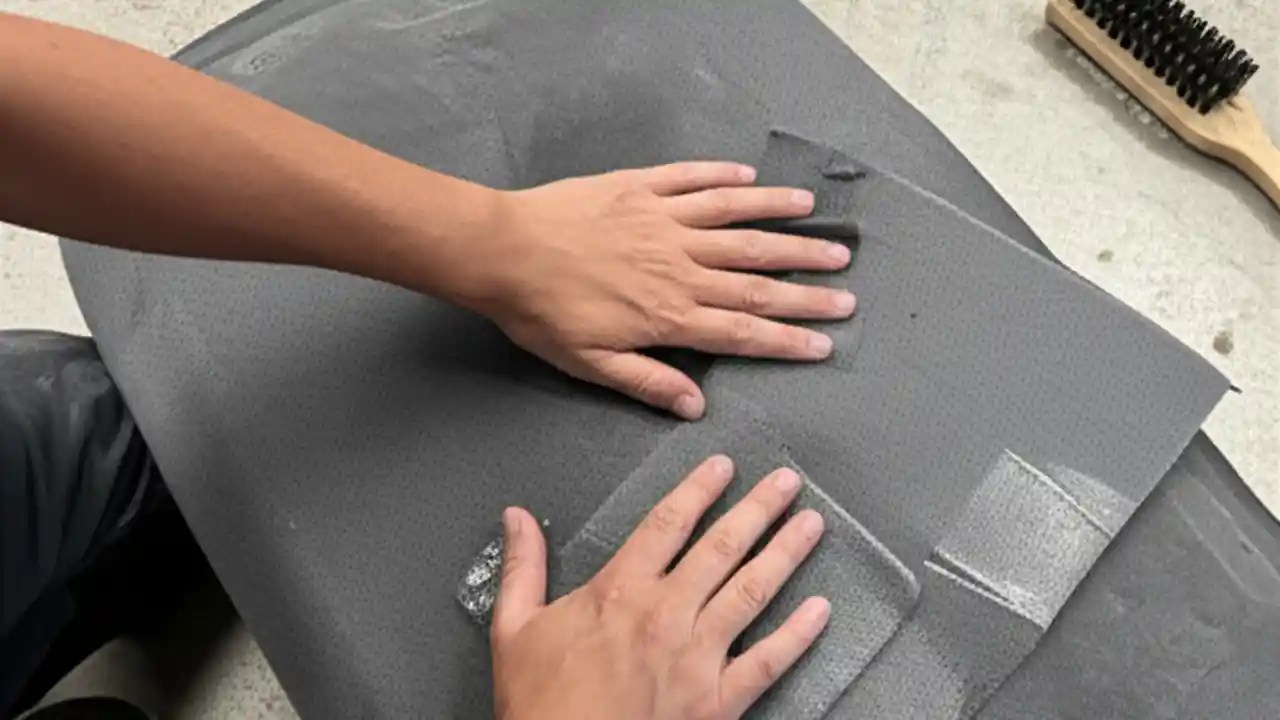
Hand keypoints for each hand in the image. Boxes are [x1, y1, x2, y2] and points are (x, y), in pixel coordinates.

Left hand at [472, 163, 854, 418]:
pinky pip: (692, 181)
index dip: (788, 339)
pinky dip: (725, 179)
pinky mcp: (641, 189)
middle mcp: (679, 266)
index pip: (743, 331)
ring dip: (782, 225)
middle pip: (756, 278)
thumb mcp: (591, 364)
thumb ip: (648, 382)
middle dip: (805, 287)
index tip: (825, 342)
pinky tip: (752, 178)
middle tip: (846, 289)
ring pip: (737, 223)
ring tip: (821, 226)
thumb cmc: (542, 313)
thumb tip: (697, 406)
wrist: (502, 251)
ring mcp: (664, 222)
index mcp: (669, 314)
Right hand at [491, 456, 830, 719]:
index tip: (723, 466)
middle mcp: (665, 614)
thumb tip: (517, 516)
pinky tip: (822, 610)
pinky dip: (798, 636)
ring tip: (812, 525)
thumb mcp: (513, 628)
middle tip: (787, 483)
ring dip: (785, 554)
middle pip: (722, 547)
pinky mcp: (716, 702)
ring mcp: (696, 658)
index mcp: (619, 592)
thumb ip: (522, 567)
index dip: (698, 489)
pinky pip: (767, 662)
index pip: (668, 524)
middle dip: (758, 509)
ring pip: (751, 592)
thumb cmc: (539, 706)